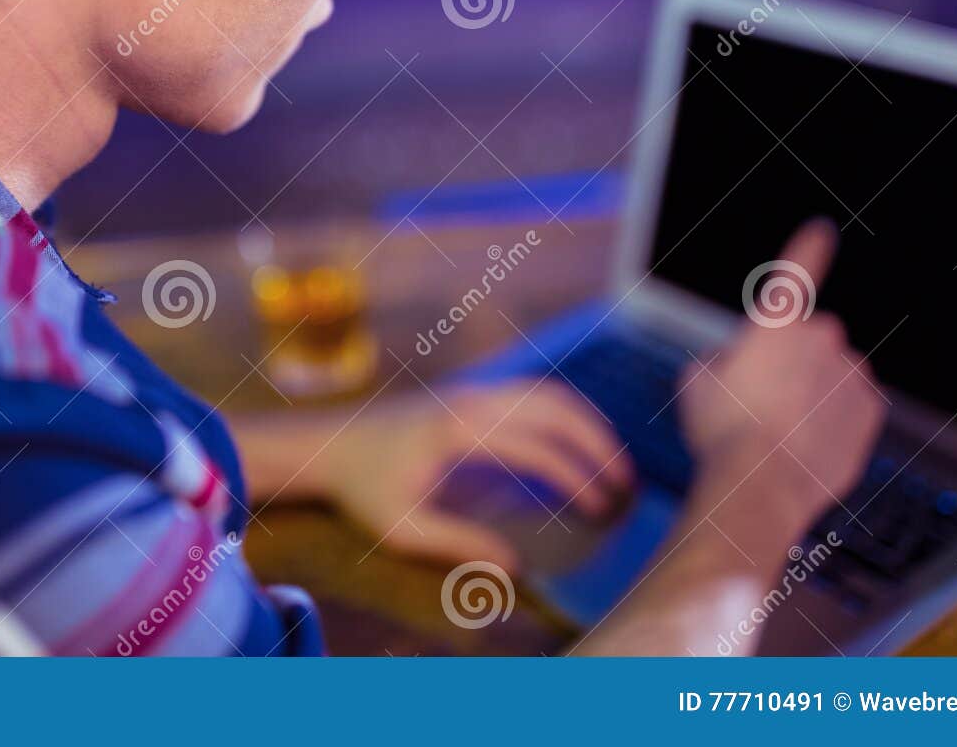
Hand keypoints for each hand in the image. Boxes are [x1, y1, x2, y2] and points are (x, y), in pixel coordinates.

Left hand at [317, 380, 633, 572]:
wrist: (330, 443)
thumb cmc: (364, 490)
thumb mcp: (404, 530)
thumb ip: (460, 546)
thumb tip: (518, 567)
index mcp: (458, 433)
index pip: (536, 448)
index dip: (578, 479)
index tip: (603, 511)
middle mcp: (472, 401)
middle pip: (555, 411)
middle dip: (599, 448)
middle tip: (627, 492)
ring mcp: (474, 389)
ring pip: (549, 393)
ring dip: (590, 426)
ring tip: (616, 468)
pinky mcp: (473, 391)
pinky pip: (533, 391)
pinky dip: (568, 413)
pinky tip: (583, 444)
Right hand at [680, 220, 886, 520]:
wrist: (762, 486)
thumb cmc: (722, 431)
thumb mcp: (695, 381)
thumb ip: (721, 357)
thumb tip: (736, 364)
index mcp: (777, 321)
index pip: (796, 269)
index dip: (808, 248)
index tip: (822, 229)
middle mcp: (822, 337)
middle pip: (808, 341)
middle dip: (790, 362)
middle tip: (760, 401)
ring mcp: (852, 376)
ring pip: (831, 376)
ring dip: (812, 393)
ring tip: (780, 433)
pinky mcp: (870, 412)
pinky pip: (850, 408)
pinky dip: (833, 422)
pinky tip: (804, 447)